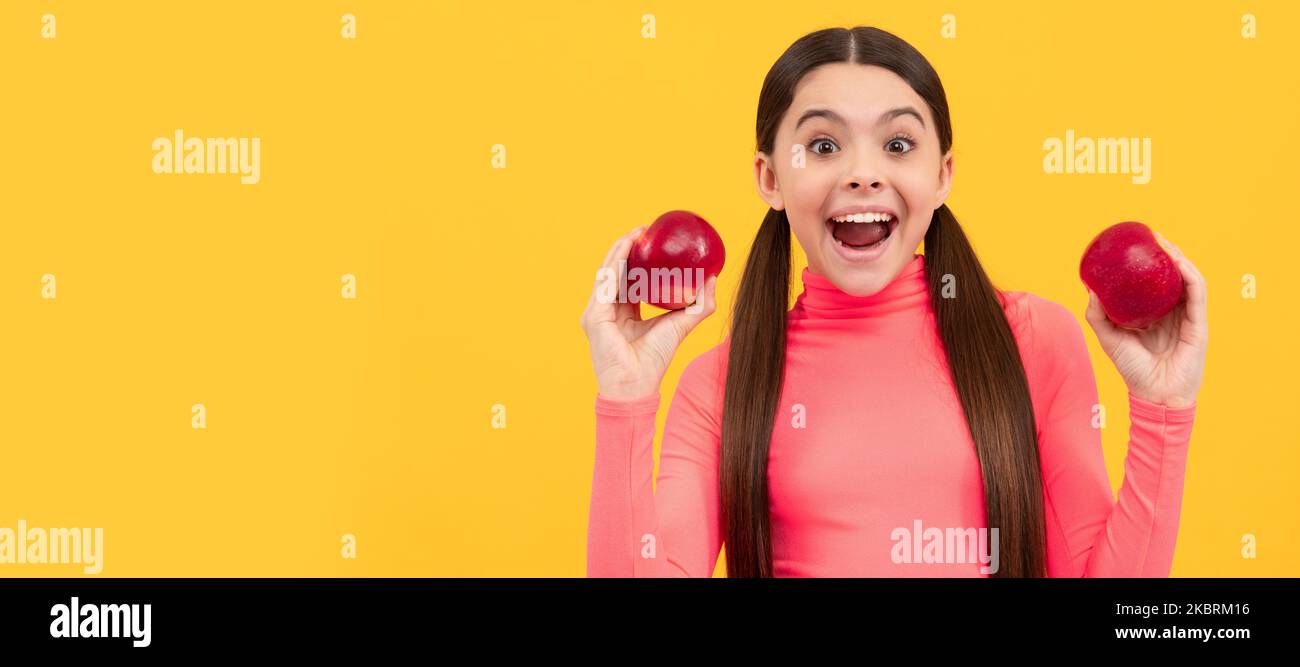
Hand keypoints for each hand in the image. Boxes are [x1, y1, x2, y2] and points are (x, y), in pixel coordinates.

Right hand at [580, 226, 718, 400]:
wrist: (637, 386)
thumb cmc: (655, 361)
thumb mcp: (680, 325)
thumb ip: (697, 305)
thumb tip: (712, 279)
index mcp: (622, 314)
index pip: (627, 280)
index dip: (637, 259)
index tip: (652, 241)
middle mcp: (606, 311)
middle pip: (615, 272)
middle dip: (628, 249)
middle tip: (646, 230)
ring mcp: (597, 312)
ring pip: (608, 272)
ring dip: (621, 249)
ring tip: (638, 233)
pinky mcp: (594, 315)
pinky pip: (605, 282)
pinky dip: (616, 262)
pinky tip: (628, 247)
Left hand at [1083, 231, 1206, 408]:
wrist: (1154, 396)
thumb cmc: (1133, 370)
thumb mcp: (1109, 338)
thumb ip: (1098, 315)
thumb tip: (1089, 289)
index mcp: (1155, 314)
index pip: (1156, 282)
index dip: (1150, 262)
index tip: (1138, 243)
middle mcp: (1173, 312)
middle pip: (1174, 276)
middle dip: (1166, 254)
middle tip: (1153, 236)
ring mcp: (1187, 317)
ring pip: (1188, 279)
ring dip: (1179, 259)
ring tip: (1165, 244)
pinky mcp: (1199, 324)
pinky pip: (1198, 293)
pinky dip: (1190, 275)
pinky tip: (1179, 262)